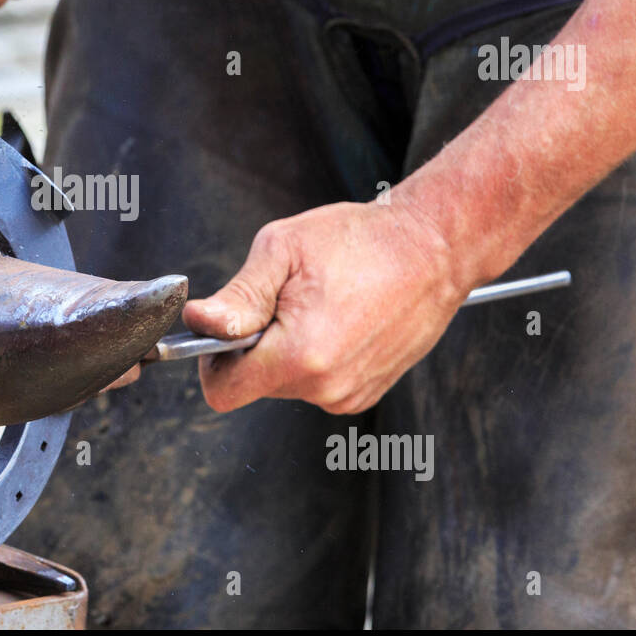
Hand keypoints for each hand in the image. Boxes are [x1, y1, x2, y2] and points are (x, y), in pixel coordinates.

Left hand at [182, 201, 466, 413]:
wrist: (435, 247)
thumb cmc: (362, 241)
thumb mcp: (283, 250)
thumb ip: (236, 297)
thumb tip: (199, 323)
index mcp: (299, 356)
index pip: (223, 392)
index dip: (212, 360)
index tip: (227, 328)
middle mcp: (326, 387)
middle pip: (255, 385)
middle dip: (255, 347)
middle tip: (285, 300)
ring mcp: (350, 394)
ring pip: (286, 384)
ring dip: (287, 350)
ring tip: (319, 304)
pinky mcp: (367, 392)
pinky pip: (317, 383)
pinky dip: (315, 356)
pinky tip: (340, 319)